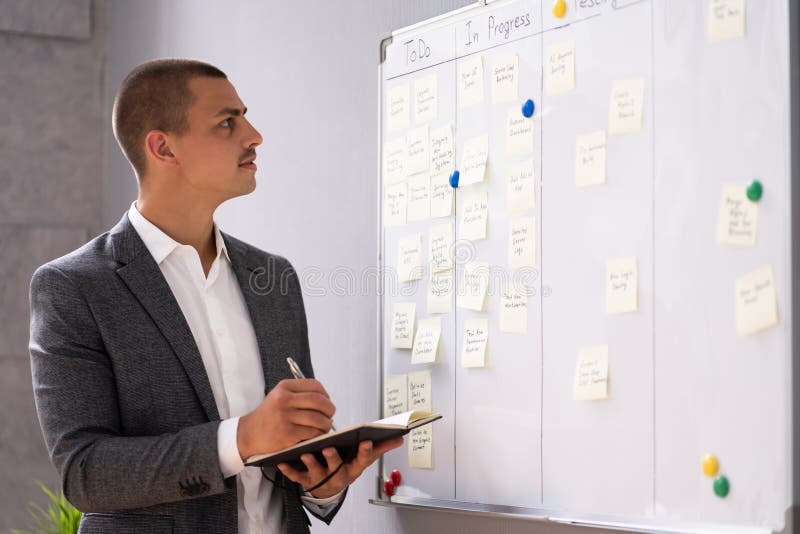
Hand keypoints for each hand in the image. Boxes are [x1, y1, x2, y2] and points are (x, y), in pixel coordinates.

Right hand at [237, 379, 335, 459]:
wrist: (249, 433)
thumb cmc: (269, 415)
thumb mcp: (280, 396)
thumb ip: (300, 394)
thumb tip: (326, 400)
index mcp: (284, 387)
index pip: (315, 386)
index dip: (326, 395)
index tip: (327, 402)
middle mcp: (284, 399)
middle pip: (319, 401)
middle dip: (330, 410)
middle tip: (330, 416)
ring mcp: (285, 416)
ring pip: (318, 418)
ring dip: (326, 424)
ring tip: (324, 427)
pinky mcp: (287, 433)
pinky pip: (312, 433)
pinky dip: (318, 435)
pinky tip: (316, 435)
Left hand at [277, 436, 403, 498]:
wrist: (327, 487)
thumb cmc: (346, 466)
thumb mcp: (363, 459)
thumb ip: (381, 447)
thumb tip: (400, 437)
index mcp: (353, 468)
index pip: (362, 461)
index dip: (364, 453)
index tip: (367, 442)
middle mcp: (337, 475)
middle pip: (337, 468)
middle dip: (333, 458)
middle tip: (329, 448)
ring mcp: (321, 478)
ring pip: (316, 472)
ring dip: (311, 463)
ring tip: (306, 452)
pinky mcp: (305, 480)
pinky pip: (296, 477)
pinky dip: (289, 470)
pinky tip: (282, 461)